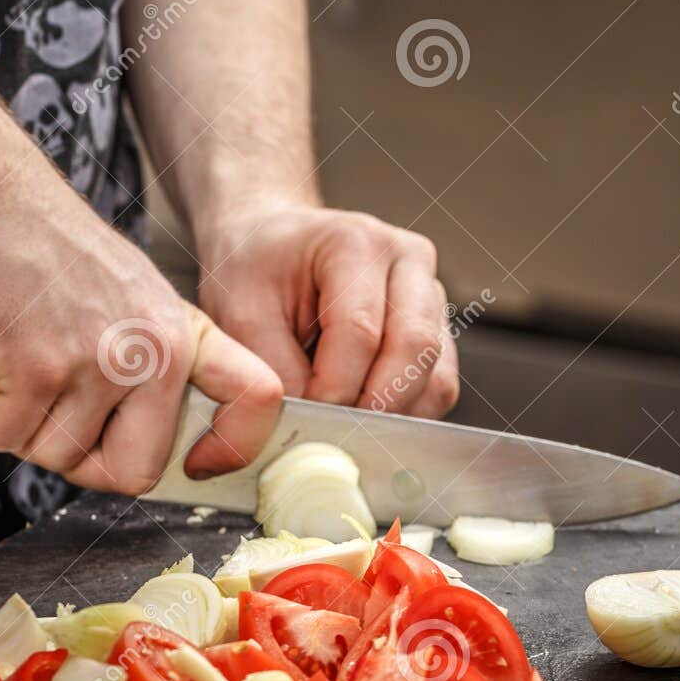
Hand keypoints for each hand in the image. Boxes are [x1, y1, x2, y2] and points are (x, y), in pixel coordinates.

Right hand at [0, 159, 282, 492]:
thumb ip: (153, 362)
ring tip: (15, 388)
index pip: (255, 400)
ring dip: (25, 435)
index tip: (198, 467)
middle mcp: (152, 351)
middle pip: (137, 470)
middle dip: (86, 462)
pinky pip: (7, 438)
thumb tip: (151, 440)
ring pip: (62, 457)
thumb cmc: (53, 250)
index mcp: (185, 334)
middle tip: (57, 428)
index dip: (232, 449)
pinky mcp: (37, 369)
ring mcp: (97, 362)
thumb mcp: (137, 297)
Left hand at [196, 205, 459, 417]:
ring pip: (436, 375)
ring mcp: (429, 293)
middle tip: (332, 437)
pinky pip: (438, 386)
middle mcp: (407, 261)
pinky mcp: (436, 327)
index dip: (333, 389)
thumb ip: (273, 370)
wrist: (267, 244)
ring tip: (344, 426)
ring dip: (394, 415)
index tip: (304, 419)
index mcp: (355, 243)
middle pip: (414, 349)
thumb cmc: (253, 268)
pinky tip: (362, 413)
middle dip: (373, 407)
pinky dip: (406, 413)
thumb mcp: (240, 312)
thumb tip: (308, 430)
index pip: (360, 331)